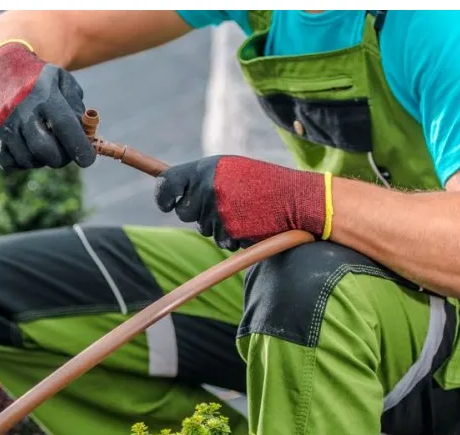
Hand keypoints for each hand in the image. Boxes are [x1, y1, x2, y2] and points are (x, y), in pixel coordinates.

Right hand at [0, 41, 95, 171]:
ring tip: (44, 142)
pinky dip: (25, 160)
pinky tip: (27, 145)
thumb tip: (85, 137)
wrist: (0, 71)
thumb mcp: (62, 81)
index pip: (65, 127)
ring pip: (31, 161)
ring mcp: (3, 128)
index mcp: (42, 95)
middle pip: (47, 152)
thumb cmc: (39, 80)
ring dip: (43, 159)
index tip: (88, 159)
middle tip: (66, 152)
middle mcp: (20, 112)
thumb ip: (77, 108)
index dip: (80, 147)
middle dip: (62, 158)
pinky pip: (14, 164)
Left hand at [154, 155, 328, 249]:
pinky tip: (250, 223)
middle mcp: (208, 188)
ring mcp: (218, 211)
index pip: (167, 183)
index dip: (163, 197)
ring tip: (243, 211)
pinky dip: (233, 237)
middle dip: (197, 213)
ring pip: (204, 228)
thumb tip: (173, 191)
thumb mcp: (232, 170)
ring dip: (219, 225)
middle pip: (184, 212)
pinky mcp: (229, 231)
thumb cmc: (264, 183)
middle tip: (223, 205)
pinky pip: (221, 241)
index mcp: (207, 169)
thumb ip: (203, 178)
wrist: (297, 198)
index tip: (165, 203)